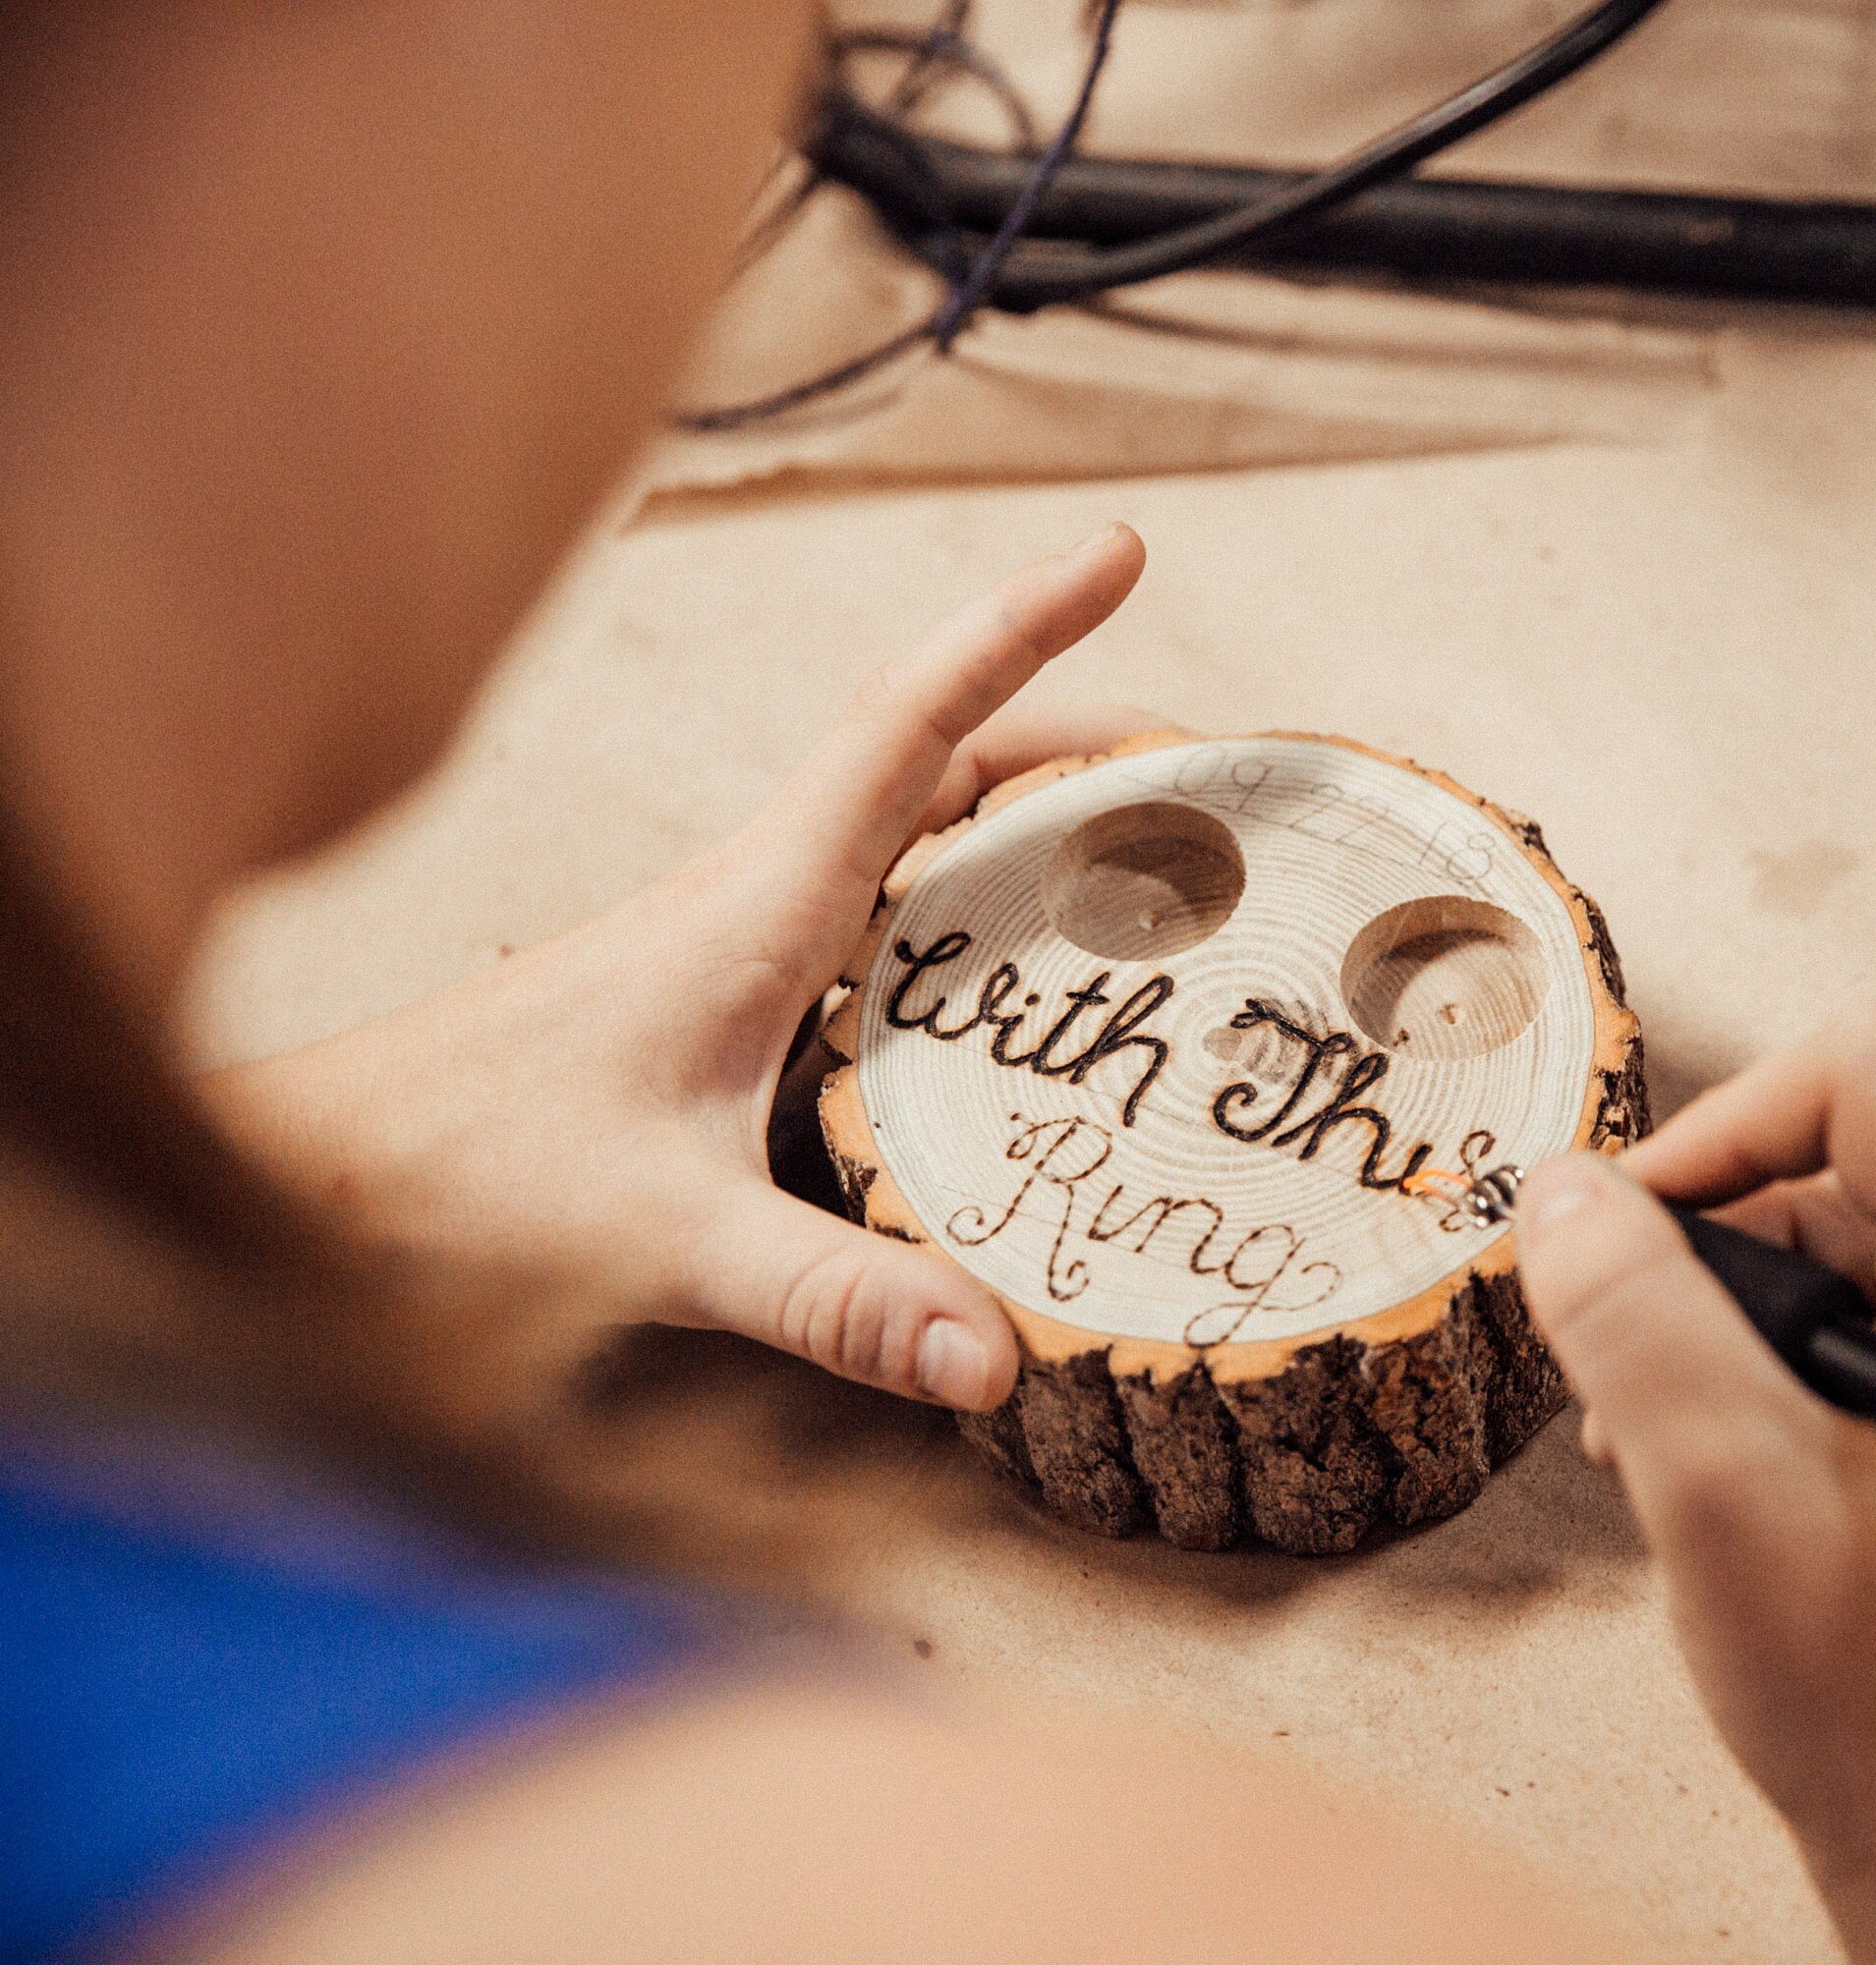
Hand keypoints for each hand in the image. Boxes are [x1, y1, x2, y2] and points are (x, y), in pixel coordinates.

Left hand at [206, 524, 1152, 1413]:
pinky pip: (884, 904)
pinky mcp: (726, 989)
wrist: (320, 1178)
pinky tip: (1017, 980)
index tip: (1119, 551)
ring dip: (1031, 812)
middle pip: (942, 759)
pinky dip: (973, 899)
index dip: (1020, 629)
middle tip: (1209, 770)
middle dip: (1079, 733)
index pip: (912, 725)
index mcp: (758, 902)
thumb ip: (832, 1300)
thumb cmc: (462, 1182)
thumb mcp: (663, 1242)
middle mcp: (756, 890)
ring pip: (912, 825)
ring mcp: (740, 933)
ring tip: (1155, 858)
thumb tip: (996, 1357)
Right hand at [1515, 1009, 1875, 1964]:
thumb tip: (1563, 1194)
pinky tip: (1707, 1477)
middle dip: (1700, 1250)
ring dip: (1713, 1327)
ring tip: (1662, 1446)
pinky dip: (1752, 1382)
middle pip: (1833, 1163)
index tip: (1629, 1230)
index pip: (1868, 1076)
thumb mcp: (1720, 1495)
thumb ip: (1635, 1320)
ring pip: (1826, 1252)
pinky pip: (1844, 1336)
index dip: (1723, 1128)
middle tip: (1622, 1364)